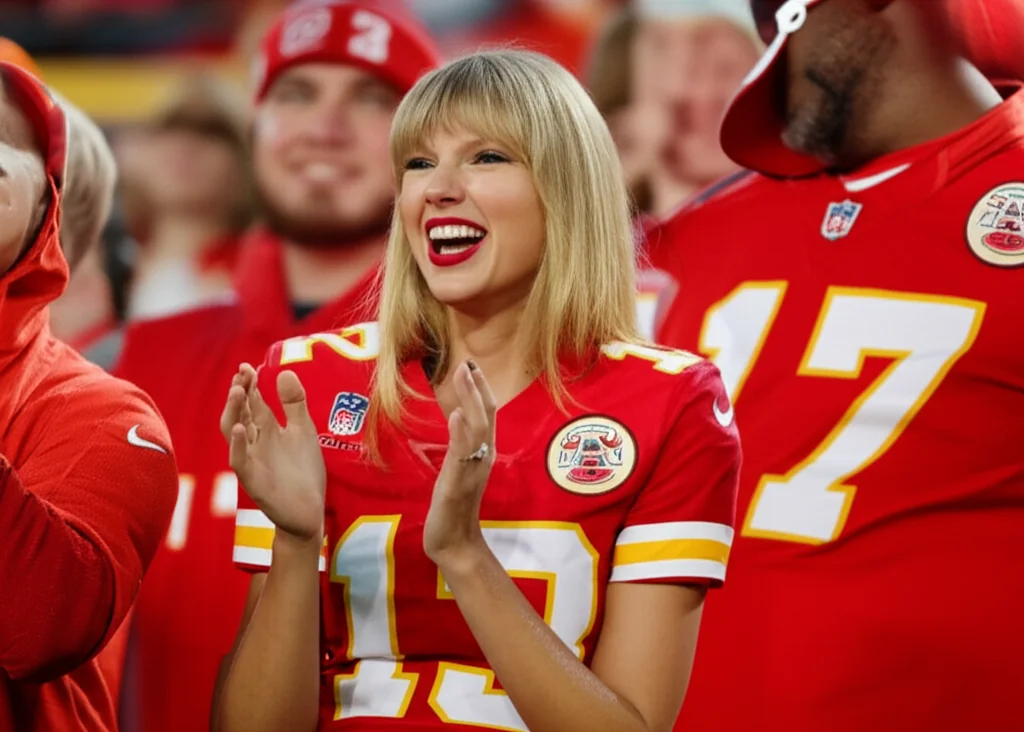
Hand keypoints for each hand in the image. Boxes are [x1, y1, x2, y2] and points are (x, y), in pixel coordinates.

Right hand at [220, 365, 325, 541]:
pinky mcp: (254, 481)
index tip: (247, 366)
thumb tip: (284, 371)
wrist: (309, 512)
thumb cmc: (303, 472)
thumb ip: (294, 404)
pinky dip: (237, 446)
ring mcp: (252, 461)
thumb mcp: (303, 431)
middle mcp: (255, 443)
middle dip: (239, 393)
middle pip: (240, 413)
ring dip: (233, 412)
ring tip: (236, 391)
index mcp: (266, 430)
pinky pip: (240, 462)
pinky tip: (240, 429)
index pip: (253, 402)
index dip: (249, 384)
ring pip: (234, 434)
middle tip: (241, 373)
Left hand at [423, 361, 496, 564]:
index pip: (486, 415)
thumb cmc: (454, 505)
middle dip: (477, 387)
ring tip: (463, 375)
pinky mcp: (459, 481)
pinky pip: (463, 453)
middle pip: (486, 416)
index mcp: (482, 452)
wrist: (454, 540)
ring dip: (471, 399)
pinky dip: (461, 432)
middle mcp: (483, 457)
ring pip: (478, 428)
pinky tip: (457, 414)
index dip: (480, 390)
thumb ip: (461, 443)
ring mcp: (472, 468)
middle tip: (468, 363)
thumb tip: (459, 415)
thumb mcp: (457, 468)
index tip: (471, 366)